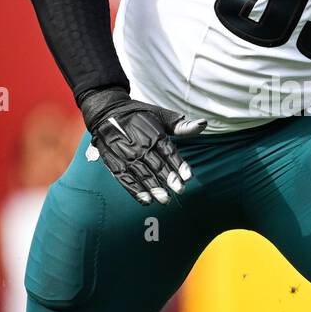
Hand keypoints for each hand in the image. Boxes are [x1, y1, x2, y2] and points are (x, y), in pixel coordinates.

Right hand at [79, 88, 205, 205]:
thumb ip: (181, 126)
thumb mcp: (160, 115)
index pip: (170, 152)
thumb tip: (203, 124)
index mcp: (154, 134)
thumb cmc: (138, 115)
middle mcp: (141, 145)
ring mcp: (127, 155)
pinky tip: (146, 200)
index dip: (179, 165)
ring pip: (143, 175)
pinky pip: (126, 179)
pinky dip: (135, 191)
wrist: (107, 111)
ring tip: (165, 199)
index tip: (188, 177)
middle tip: (179, 190)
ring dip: (154, 188)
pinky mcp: (115, 162)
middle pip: (157, 165)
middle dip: (169, 179)